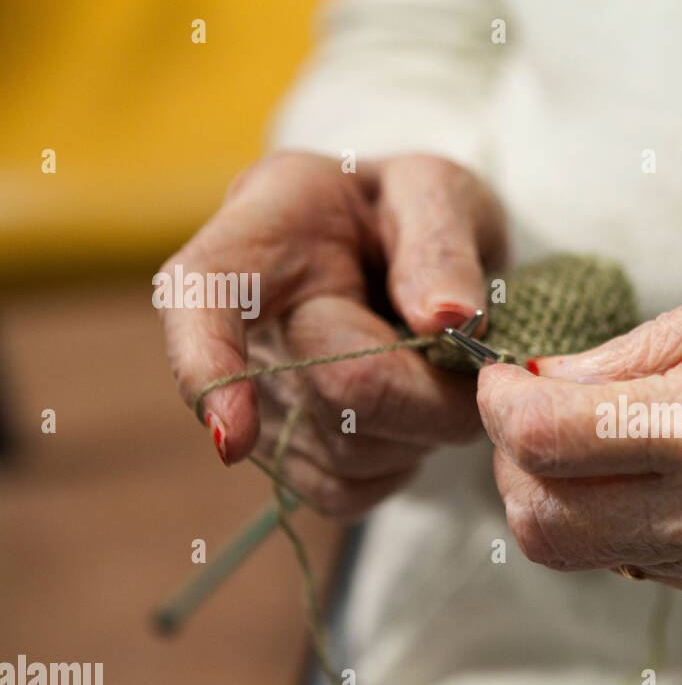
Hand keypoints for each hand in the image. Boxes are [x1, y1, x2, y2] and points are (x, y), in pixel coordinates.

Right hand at [157, 152, 505, 515]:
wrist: (405, 252)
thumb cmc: (409, 211)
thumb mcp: (437, 191)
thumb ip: (442, 240)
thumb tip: (446, 318)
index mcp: (260, 234)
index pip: (205, 297)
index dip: (209, 365)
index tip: (234, 436)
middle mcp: (242, 324)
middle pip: (339, 387)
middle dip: (430, 382)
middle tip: (473, 350)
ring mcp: (255, 400)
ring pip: (354, 452)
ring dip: (425, 424)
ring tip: (433, 366)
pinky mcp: (287, 457)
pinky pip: (350, 493)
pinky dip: (403, 462)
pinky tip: (410, 410)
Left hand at [477, 246, 681, 623]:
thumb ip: (640, 353)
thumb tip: (546, 383)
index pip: (547, 442)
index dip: (500, 401)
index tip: (507, 373)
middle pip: (543, 523)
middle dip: (514, 460)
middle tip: (543, 404)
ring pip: (585, 552)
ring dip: (569, 488)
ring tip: (617, 428)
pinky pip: (649, 563)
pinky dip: (632, 514)